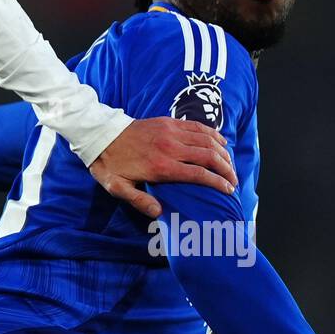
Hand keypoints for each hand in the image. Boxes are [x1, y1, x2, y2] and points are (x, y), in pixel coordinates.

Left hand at [89, 116, 237, 218]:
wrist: (100, 135)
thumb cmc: (109, 164)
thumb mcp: (117, 187)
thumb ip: (138, 200)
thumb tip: (159, 212)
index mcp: (161, 166)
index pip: (199, 174)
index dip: (218, 182)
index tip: (228, 190)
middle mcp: (170, 147)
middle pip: (209, 156)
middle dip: (226, 169)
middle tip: (234, 180)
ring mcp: (171, 131)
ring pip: (207, 139)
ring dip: (223, 152)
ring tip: (230, 164)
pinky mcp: (168, 121)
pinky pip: (197, 126)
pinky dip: (213, 134)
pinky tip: (220, 143)